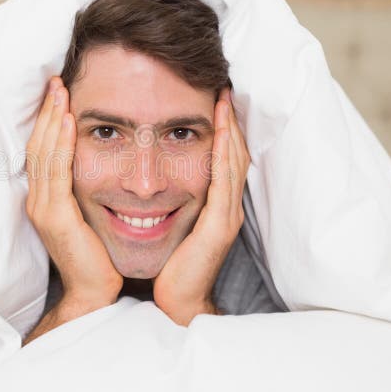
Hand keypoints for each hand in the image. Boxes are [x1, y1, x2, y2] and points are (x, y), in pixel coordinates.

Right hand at [25, 77, 122, 310]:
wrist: (94, 293)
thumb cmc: (97, 254)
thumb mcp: (89, 214)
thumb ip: (84, 188)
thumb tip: (97, 160)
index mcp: (45, 198)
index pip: (42, 150)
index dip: (47, 119)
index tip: (58, 91)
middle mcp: (38, 200)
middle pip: (38, 145)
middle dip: (46, 111)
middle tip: (57, 79)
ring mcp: (43, 208)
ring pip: (43, 153)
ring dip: (51, 119)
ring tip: (60, 91)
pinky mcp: (55, 217)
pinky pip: (56, 172)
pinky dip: (61, 144)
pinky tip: (67, 122)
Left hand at [153, 88, 249, 324]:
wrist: (177, 302)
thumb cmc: (170, 265)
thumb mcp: (174, 224)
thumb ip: (173, 200)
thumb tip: (155, 177)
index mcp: (216, 205)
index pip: (224, 158)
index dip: (223, 128)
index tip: (215, 99)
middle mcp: (227, 207)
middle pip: (235, 154)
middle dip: (231, 120)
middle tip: (224, 89)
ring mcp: (227, 215)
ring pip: (234, 163)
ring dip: (230, 130)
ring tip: (224, 101)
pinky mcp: (220, 226)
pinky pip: (224, 182)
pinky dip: (223, 155)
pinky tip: (219, 134)